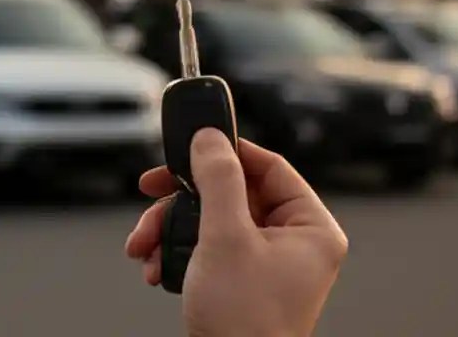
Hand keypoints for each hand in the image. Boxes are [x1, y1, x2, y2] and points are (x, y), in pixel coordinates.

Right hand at [124, 131, 347, 336]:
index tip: (192, 146)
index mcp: (311, 229)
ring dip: (171, 229)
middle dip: (182, 201)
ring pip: (211, 221)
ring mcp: (266, 265)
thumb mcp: (226, 238)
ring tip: (146, 244)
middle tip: (153, 192)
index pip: (270, 167)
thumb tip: (211, 140)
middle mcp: (294, 245)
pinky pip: (206, 248)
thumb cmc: (246, 327)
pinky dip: (177, 253)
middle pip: (232, 193)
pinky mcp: (240, 282)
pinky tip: (157, 266)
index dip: (228, 153)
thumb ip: (218, 180)